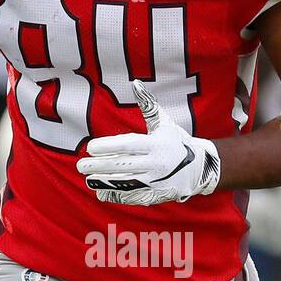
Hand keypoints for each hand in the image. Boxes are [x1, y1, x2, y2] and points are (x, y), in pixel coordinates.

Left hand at [77, 81, 220, 204]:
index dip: (108, 147)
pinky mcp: (156, 195)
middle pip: (123, 166)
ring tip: (87, 179)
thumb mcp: (164, 123)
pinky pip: (133, 196)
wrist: (200, 168)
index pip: (128, 145)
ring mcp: (156, 182)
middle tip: (80, 166)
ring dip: (104, 182)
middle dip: (99, 166)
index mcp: (156, 144)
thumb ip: (148, 105)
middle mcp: (156, 164)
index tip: (90, 148)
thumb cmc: (176, 141)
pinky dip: (116, 195)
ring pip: (125, 183)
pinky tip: (100, 191)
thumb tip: (135, 83)